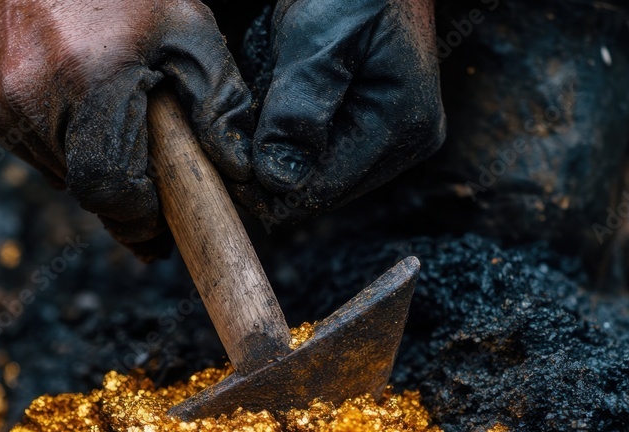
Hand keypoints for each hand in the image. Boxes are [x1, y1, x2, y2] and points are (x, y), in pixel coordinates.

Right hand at [0, 0, 253, 258]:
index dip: (136, 217)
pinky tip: (77, 104)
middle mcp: (34, 96)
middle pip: (85, 189)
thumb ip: (218, 101)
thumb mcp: (186, 28)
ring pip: (58, 175)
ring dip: (91, 165)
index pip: (109, 187)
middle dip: (121, 191)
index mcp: (90, 78)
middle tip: (146, 172)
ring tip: (111, 119)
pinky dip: (62, 144)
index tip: (158, 224)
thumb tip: (237, 172)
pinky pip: (32, 151)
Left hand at [236, 0, 445, 221]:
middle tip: (229, 139)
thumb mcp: (318, 41)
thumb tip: (277, 178)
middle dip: (271, 171)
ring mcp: (393, 137)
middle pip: (319, 190)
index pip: (322, 192)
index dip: (267, 189)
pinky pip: (321, 151)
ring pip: (316, 174)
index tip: (223, 170)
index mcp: (402, 128)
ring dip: (278, 153)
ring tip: (253, 113)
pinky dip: (290, 137)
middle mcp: (404, 143)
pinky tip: (274, 108)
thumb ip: (298, 109)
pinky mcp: (375, 126)